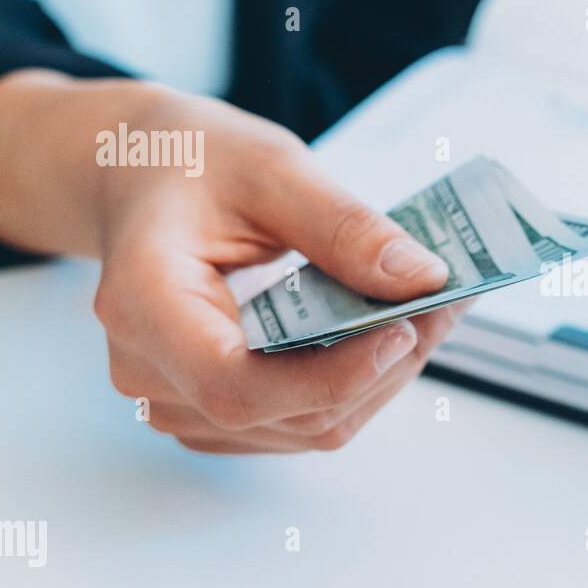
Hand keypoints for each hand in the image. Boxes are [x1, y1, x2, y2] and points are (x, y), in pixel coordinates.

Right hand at [0, 69, 456, 452]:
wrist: (139, 175)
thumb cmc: (188, 161)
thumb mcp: (269, 167)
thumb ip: (344, 226)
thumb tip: (422, 279)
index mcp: (143, 303)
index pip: (235, 385)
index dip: (330, 377)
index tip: (404, 330)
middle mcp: (148, 370)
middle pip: (288, 413)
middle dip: (383, 366)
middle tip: (447, 303)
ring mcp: (176, 400)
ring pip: (306, 427)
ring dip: (381, 376)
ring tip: (429, 311)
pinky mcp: (210, 409)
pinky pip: (300, 420)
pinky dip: (356, 381)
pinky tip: (389, 332)